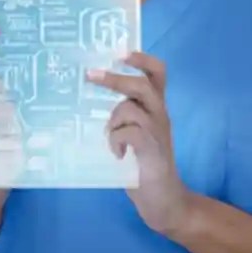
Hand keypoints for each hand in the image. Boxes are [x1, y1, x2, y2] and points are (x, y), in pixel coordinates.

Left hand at [88, 52, 194, 235]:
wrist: (165, 201)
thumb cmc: (143, 167)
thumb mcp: (133, 135)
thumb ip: (122, 119)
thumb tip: (86, 103)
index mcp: (157, 109)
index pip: (158, 73)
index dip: (141, 59)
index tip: (121, 51)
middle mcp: (160, 116)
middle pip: (143, 84)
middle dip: (115, 78)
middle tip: (90, 75)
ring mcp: (158, 133)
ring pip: (131, 108)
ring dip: (113, 120)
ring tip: (110, 139)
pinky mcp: (152, 152)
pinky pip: (130, 133)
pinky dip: (116, 141)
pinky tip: (117, 155)